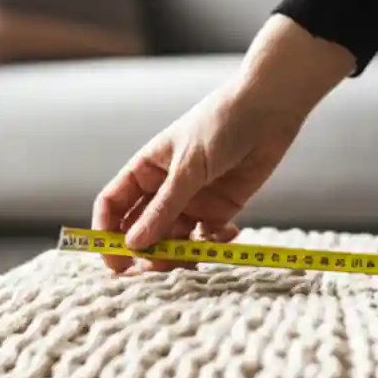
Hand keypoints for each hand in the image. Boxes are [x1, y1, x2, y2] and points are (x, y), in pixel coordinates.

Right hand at [91, 16, 353, 272]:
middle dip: (146, 251)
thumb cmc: (221, 125)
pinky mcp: (220, 210)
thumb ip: (164, 208)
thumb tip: (134, 245)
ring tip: (196, 257)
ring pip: (173, 240)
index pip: (113, 206)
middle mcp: (164, 189)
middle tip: (157, 267)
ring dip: (180, 254)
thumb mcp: (188, 167)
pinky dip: (214, 245)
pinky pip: (207, 239)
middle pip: (141, 230)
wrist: (270, 110)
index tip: (114, 262)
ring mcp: (191, 201)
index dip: (107, 234)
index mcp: (145, 170)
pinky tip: (229, 233)